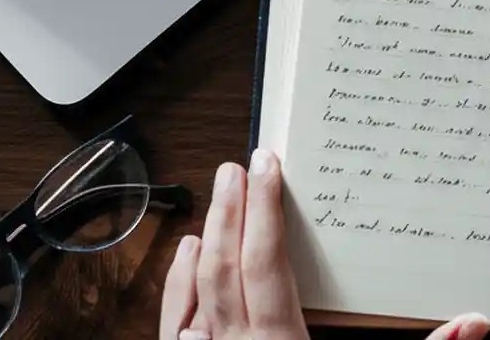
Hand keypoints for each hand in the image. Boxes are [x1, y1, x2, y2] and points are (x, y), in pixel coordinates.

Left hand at [160, 150, 306, 339]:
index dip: (263, 209)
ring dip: (212, 231)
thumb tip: (305, 257)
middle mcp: (237, 339)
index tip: (266, 168)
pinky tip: (190, 246)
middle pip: (227, 264)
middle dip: (231, 210)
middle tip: (237, 168)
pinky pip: (176, 316)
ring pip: (203, 283)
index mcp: (277, 338)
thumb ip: (313, 316)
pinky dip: (181, 277)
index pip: (266, 261)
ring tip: (224, 189)